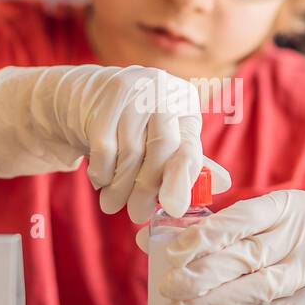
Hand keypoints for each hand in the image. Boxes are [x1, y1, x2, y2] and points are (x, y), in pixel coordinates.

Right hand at [0, 65, 229, 221]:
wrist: (80, 98)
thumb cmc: (130, 126)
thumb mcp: (161, 140)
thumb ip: (188, 162)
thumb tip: (225, 184)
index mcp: (185, 104)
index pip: (189, 148)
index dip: (182, 181)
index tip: (172, 209)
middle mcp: (163, 90)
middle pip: (162, 148)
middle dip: (147, 188)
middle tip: (135, 215)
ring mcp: (134, 89)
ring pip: (130, 152)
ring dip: (120, 187)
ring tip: (112, 204)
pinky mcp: (104, 95)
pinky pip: (104, 147)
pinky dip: (101, 173)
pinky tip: (99, 181)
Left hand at [136, 190, 304, 304]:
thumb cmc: (285, 236)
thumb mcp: (261, 220)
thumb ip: (213, 225)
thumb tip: (148, 238)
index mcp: (289, 206)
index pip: (241, 219)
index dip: (204, 236)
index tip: (172, 252)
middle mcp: (304, 236)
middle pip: (247, 256)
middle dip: (203, 273)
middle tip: (170, 284)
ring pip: (257, 288)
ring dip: (215, 301)